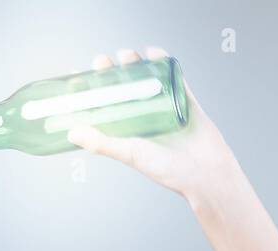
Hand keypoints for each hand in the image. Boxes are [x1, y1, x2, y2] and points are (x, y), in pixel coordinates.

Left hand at [67, 46, 243, 206]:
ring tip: (125, 55)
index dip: (88, 94)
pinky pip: (172, 77)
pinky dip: (163, 62)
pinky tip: (153, 52)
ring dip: (134, 64)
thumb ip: (101, 143)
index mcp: (124, 131)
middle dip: (109, 73)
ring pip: (144, 79)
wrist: (205, 171)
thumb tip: (72, 133)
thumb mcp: (129, 154)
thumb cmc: (166, 169)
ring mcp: (162, 107)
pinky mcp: (182, 100)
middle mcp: (140, 118)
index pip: (100, 108)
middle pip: (120, 89)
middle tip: (100, 61)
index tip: (75, 79)